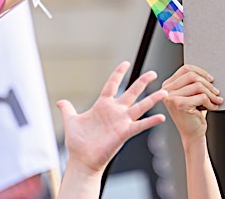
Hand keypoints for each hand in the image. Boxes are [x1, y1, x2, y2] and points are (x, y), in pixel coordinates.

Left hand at [57, 61, 166, 176]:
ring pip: (140, 107)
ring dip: (152, 100)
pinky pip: (139, 125)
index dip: (118, 74)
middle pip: (131, 92)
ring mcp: (121, 121)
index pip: (112, 85)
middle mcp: (114, 111)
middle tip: (153, 73)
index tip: (125, 63)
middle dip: (142, 82)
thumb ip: (68, 109)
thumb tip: (60, 101)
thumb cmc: (78, 142)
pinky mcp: (124, 133)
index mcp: (102, 105)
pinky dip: (150, 122)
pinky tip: (161, 117)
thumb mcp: (71, 121)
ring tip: (164, 92)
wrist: (81, 160)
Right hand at [162, 65, 222, 146]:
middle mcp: (167, 91)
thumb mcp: (191, 95)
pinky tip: (213, 107)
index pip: (185, 69)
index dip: (201, 72)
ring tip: (216, 100)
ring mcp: (172, 98)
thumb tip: (208, 74)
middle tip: (216, 91)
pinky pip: (201, 97)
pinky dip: (211, 102)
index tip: (210, 79)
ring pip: (198, 85)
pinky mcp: (180, 105)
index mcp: (168, 86)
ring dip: (211, 93)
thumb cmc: (193, 114)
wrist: (192, 134)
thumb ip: (193, 83)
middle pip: (192, 75)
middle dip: (208, 83)